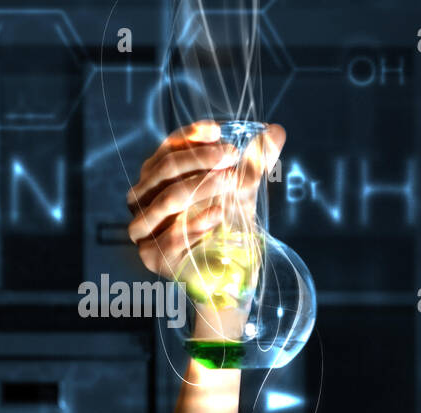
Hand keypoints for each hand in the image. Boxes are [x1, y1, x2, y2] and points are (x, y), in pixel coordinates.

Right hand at [125, 120, 285, 279]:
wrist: (228, 273)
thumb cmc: (228, 226)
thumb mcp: (242, 190)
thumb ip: (255, 162)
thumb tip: (277, 130)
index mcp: (158, 176)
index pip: (169, 148)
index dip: (191, 136)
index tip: (218, 131)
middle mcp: (143, 198)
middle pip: (165, 169)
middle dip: (200, 159)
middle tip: (232, 156)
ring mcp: (143, 227)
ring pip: (167, 199)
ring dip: (200, 187)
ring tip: (230, 180)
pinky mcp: (152, 256)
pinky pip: (171, 235)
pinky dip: (196, 224)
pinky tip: (219, 215)